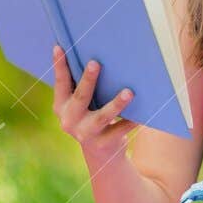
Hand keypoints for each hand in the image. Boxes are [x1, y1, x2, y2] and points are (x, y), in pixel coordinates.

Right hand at [52, 44, 134, 163]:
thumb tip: (95, 56)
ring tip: (129, 92)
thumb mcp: (82, 106)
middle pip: (80, 97)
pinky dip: (131, 122)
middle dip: (88, 80)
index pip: (60, 83)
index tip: (60, 47)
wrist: (100, 155)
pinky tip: (143, 115)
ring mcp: (86, 133)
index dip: (59, 66)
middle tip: (95, 62)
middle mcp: (69, 120)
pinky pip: (120, 130)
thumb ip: (82, 88)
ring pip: (102, 116)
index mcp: (61, 106)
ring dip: (116, 104)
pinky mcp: (103, 143)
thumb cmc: (91, 118)